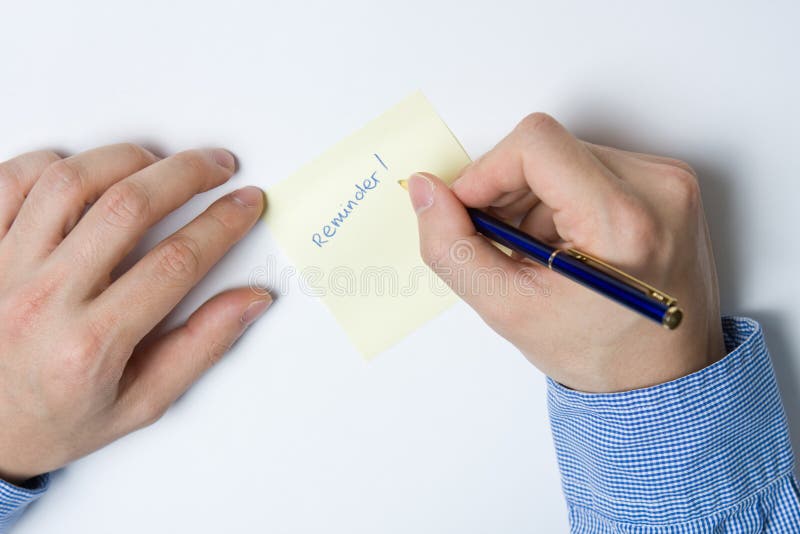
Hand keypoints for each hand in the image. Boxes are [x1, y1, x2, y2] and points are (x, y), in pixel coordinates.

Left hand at [0, 145, 270, 484]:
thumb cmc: (55, 419)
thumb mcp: (141, 402)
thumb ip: (201, 347)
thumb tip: (249, 302)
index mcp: (91, 344)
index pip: (175, 262)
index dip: (222, 224)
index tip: (245, 205)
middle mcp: (43, 299)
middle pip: (127, 207)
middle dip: (186, 174)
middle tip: (216, 166)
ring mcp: (4, 268)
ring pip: (70, 182)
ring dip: (125, 159)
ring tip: (156, 163)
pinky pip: (11, 181)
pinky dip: (51, 163)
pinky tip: (84, 172)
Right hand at [408, 114, 724, 392]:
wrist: (664, 378)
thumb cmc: (599, 353)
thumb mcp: (509, 310)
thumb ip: (454, 248)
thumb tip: (425, 190)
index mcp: (624, 222)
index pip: (535, 145)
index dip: (486, 172)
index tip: (469, 211)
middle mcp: (658, 189)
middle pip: (548, 149)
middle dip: (508, 192)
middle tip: (505, 245)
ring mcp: (670, 183)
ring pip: (567, 156)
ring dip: (535, 198)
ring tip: (541, 253)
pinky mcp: (669, 184)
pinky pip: (592, 166)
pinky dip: (563, 198)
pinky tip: (565, 243)